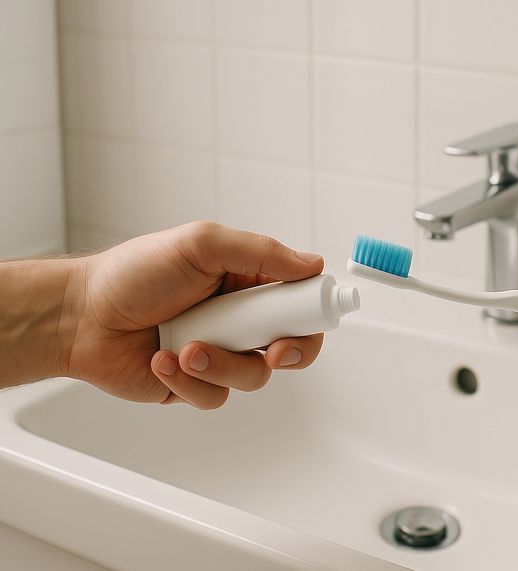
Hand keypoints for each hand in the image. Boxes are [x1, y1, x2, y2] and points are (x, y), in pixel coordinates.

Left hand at [62, 222, 324, 408]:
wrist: (80, 316)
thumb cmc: (133, 274)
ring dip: (221, 364)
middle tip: (271, 351)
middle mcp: (240, 320)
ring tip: (185, 348)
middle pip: (293, 347)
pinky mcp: (195, 384)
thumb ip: (261, 252)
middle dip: (287, 352)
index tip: (305, 321)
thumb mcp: (201, 244)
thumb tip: (312, 264)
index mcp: (248, 283)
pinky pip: (215, 397)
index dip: (312, 314)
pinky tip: (161, 359)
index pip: (301, 302)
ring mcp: (219, 354)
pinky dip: (187, 380)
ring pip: (253, 377)